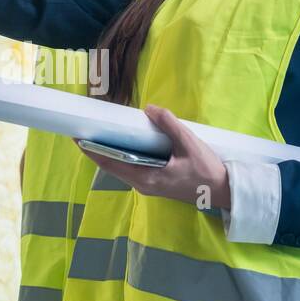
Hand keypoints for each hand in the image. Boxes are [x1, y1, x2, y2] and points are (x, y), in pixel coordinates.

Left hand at [75, 104, 230, 210]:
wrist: (222, 192)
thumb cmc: (206, 170)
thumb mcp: (189, 143)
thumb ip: (169, 124)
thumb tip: (150, 108)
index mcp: (146, 178)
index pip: (111, 163)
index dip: (92, 150)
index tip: (77, 137)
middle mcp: (142, 185)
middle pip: (112, 166)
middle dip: (97, 149)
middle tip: (85, 130)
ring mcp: (147, 186)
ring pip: (120, 169)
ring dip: (109, 153)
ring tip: (99, 133)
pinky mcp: (154, 184)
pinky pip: (131, 169)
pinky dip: (122, 156)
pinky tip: (122, 143)